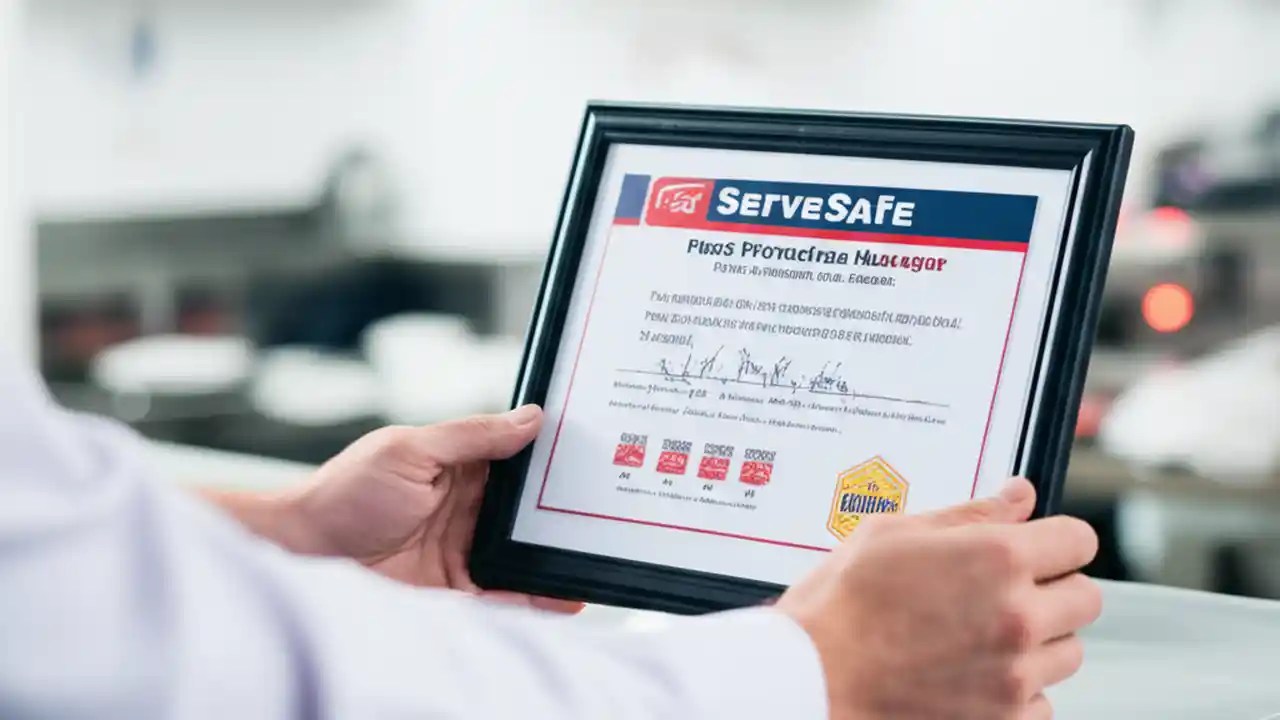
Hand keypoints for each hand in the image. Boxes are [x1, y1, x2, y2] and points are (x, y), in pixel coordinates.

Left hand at [285, 404, 581, 612]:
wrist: (302, 551)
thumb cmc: (344, 491)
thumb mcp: (411, 449)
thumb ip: (473, 436)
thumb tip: (531, 417)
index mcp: (460, 465)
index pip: (520, 463)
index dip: (553, 464)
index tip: (593, 461)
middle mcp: (467, 508)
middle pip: (528, 513)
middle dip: (563, 516)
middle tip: (606, 515)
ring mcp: (462, 549)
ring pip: (521, 555)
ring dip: (552, 560)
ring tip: (591, 562)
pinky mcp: (454, 589)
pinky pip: (502, 595)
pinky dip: (532, 598)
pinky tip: (561, 596)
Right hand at [777, 478, 1100, 719]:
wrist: (811, 677)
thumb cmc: (841, 605)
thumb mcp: (896, 533)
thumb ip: (971, 514)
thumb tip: (1019, 498)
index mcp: (997, 559)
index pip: (1079, 539)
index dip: (1055, 539)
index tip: (1037, 547)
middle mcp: (1017, 618)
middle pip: (1085, 598)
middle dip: (1052, 588)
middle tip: (1004, 591)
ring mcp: (1014, 675)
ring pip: (1068, 653)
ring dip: (1038, 640)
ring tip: (980, 634)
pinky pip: (1043, 702)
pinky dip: (1019, 689)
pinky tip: (973, 672)